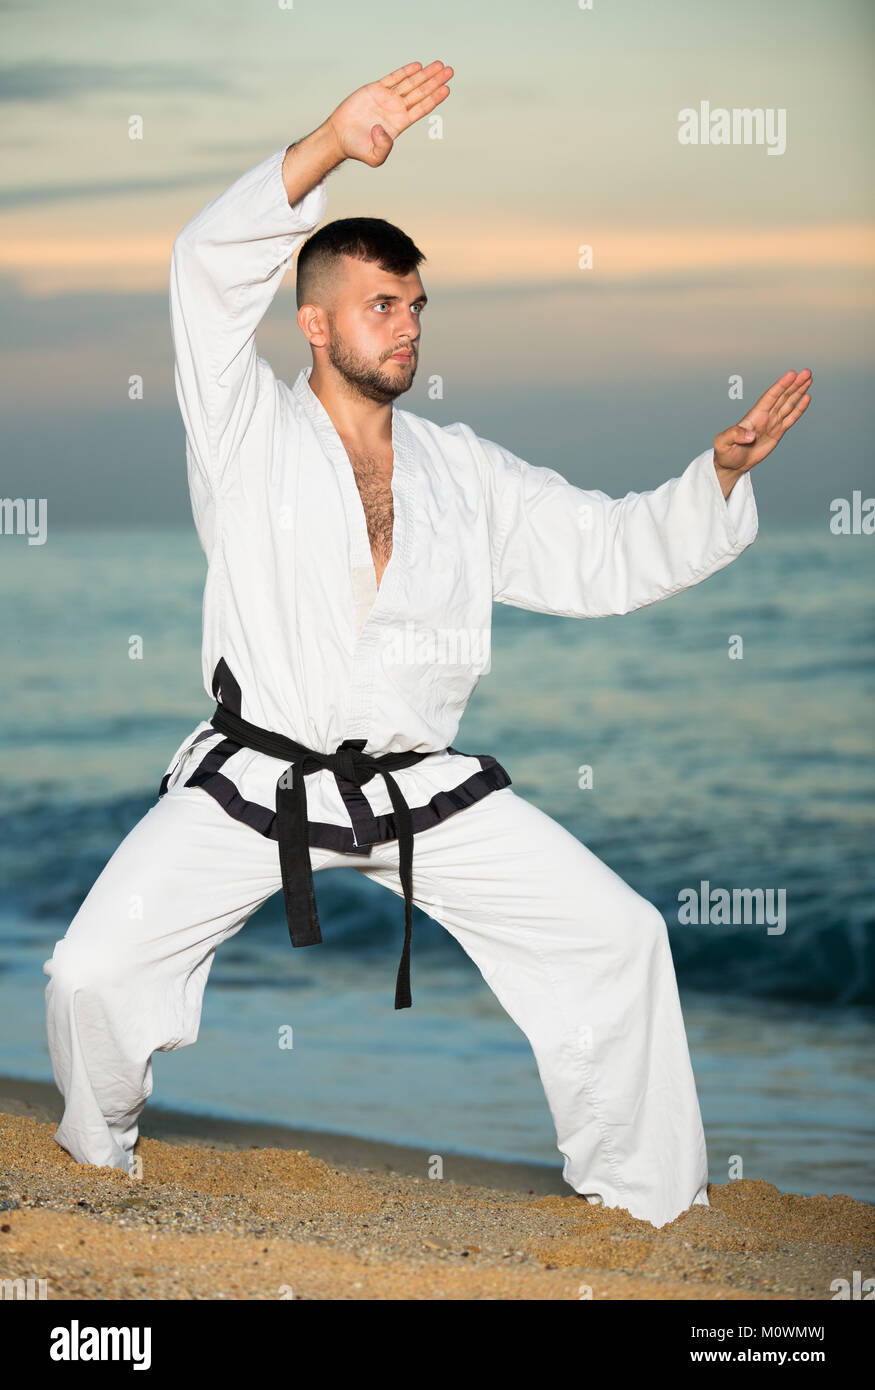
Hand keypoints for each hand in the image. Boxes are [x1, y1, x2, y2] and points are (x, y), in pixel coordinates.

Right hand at [324, 60, 453, 167]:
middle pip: (420, 92)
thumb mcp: (374, 156)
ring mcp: (386, 98)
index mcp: (399, 123)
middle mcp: (396, 109)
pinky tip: (417, 66)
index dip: (434, 98)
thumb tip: (384, 129)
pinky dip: (405, 72)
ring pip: (410, 83)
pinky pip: (393, 78)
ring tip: (440, 65)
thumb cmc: (357, 148)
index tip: (446, 88)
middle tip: (449, 71)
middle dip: (435, 81)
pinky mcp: (375, 89)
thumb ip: (383, 147)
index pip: (421, 108)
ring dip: (425, 74)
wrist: (339, 136)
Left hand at [713, 369, 812, 491]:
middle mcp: (764, 416)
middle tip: (806, 372)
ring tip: (808, 379)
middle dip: (794, 384)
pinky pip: (791, 418)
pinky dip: (799, 408)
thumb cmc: (724, 453)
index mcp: (754, 416)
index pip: (770, 397)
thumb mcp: (723, 443)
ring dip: (799, 391)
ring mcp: (772, 423)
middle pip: (782, 396)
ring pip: (788, 403)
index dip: (781, 385)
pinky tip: (806, 398)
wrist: (732, 465)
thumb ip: (734, 435)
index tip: (792, 374)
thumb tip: (750, 436)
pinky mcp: (777, 432)